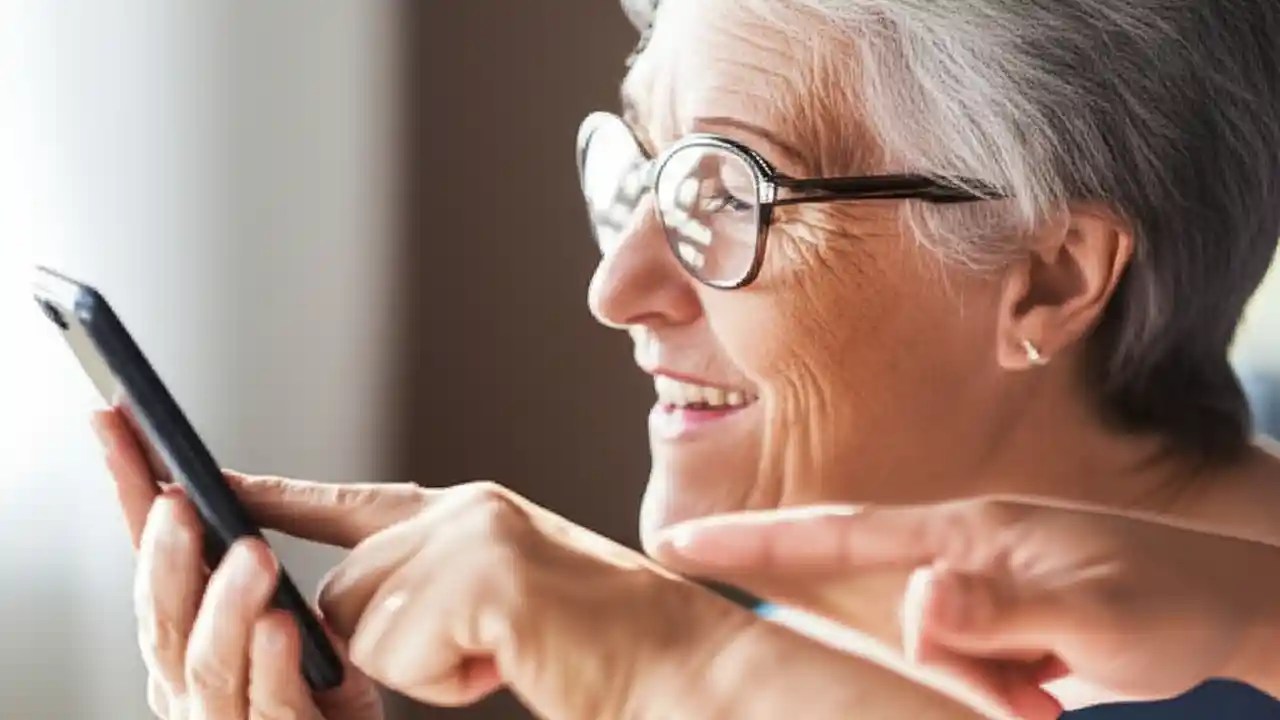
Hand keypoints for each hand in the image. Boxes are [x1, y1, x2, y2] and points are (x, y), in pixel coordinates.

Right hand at [93, 408, 383, 719]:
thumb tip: (222, 479)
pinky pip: (271, 708)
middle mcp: (191, 682)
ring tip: (253, 554)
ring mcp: (227, 719)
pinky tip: (282, 626)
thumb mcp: (290, 606)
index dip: (128, 495)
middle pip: (161, 620)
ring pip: (206, 666)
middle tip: (178, 500)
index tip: (116, 428)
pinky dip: (272, 665)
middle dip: (166, 558)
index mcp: (186, 639)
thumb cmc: (323, 683)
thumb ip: (251, 555)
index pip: (150, 559)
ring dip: (224, 607)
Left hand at [94, 407, 1003, 719]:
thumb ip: (430, 588)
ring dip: (425, 666)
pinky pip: (398, 653)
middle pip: (347, 591)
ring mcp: (472, 532)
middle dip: (392, 647)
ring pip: (364, 626)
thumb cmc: (603, 651)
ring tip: (510, 653)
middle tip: (489, 654)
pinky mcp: (481, 572)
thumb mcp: (500, 609)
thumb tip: (354, 616)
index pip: (350, 501)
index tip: (202, 479)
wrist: (689, 670)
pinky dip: (450, 680)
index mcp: (472, 512)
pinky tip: (514, 661)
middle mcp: (465, 506)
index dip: (274, 495)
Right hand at [654, 498, 1279, 715]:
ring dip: (981, 686)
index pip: (838, 528)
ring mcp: (982, 583)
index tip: (677, 537)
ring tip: (1050, 692)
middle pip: (893, 612)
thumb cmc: (1170, 599)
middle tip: (1025, 692)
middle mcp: (963, 549)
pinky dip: (996, 689)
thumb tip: (913, 602)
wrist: (1236, 606)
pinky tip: (1045, 691)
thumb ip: (997, 606)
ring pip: (933, 649)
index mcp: (966, 530)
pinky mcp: (1002, 618)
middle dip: (933, 667)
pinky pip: (965, 660)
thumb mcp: (1092, 611)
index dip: (754, 538)